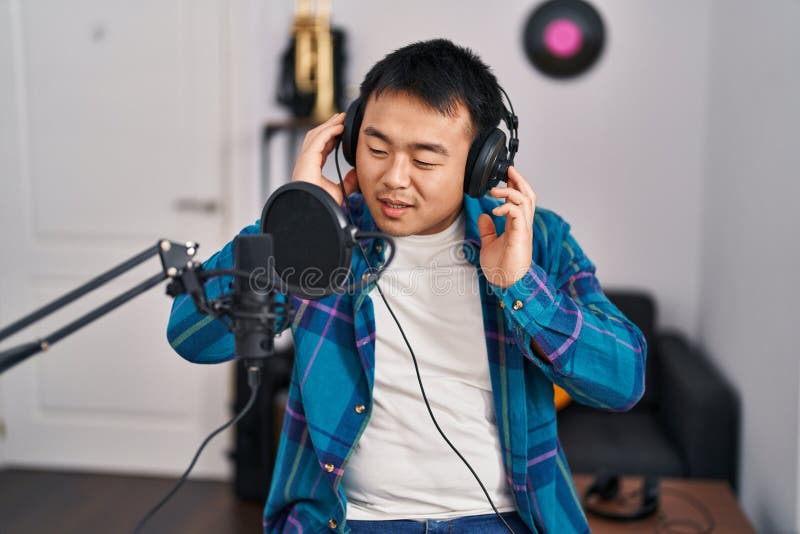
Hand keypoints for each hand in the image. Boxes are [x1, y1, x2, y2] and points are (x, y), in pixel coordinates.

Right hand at [291, 112, 358, 204]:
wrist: (313, 211)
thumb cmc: (321, 205)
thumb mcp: (338, 191)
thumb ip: (347, 183)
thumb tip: (356, 174)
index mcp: (311, 168)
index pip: (321, 147)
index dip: (331, 137)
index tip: (341, 130)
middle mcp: (306, 162)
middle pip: (316, 137)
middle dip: (329, 126)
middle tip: (341, 118)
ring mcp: (304, 159)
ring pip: (316, 135)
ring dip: (329, 125)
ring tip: (341, 118)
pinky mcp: (307, 158)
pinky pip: (319, 139)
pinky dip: (329, 131)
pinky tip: (339, 127)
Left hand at [477, 166, 536, 287]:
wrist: (507, 283)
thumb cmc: (501, 268)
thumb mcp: (489, 244)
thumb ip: (487, 230)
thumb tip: (483, 216)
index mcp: (517, 225)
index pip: (520, 199)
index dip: (515, 185)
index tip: (506, 175)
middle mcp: (523, 225)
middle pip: (528, 195)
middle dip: (519, 180)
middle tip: (508, 170)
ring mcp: (524, 229)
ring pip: (526, 201)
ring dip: (510, 191)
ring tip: (494, 190)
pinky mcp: (521, 235)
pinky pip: (518, 214)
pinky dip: (507, 207)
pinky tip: (495, 210)